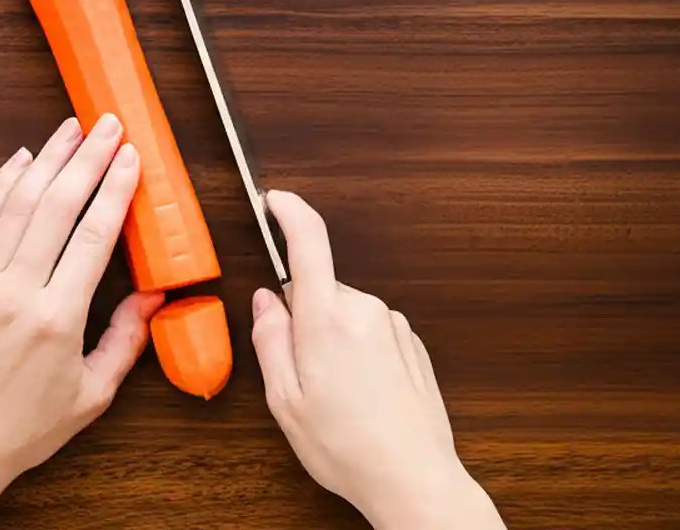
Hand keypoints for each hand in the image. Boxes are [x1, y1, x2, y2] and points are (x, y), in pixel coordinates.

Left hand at [0, 115, 163, 529]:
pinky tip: (21, 161)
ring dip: (45, 161)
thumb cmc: (27, 427)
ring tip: (69, 129)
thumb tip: (154, 295)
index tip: (129, 158)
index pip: (93, 235)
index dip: (114, 188)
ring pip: (16, 205)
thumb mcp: (92, 394)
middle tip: (107, 126)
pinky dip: (0, 186)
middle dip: (86, 159)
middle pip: (56, 207)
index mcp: (57, 320)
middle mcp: (16, 293)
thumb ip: (126, 340)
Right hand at [251, 190, 504, 529]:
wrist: (414, 480)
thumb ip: (269, 340)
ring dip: (331, 340)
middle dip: (302, 319)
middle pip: (318, 290)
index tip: (274, 199)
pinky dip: (357, 353)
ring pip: (343, 313)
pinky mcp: (411, 342)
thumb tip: (266, 300)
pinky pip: (369, 332)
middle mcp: (365, 311)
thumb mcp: (284, 400)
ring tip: (336, 395)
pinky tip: (361, 395)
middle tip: (300, 375)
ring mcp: (393, 325)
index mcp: (326, 321)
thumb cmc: (346, 448)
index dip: (289, 211)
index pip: (308, 242)